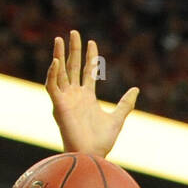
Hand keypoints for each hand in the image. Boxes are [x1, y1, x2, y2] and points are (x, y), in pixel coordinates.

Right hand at [45, 30, 138, 157]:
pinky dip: (52, 74)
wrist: (92, 155)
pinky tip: (55, 61)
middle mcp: (75, 96)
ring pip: (60, 72)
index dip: (90, 57)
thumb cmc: (102, 142)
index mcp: (87, 97)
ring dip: (58, 55)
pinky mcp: (58, 106)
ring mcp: (66, 100)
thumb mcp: (117, 119)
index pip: (87, 71)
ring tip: (58, 39)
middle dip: (73, 50)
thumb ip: (125, 104)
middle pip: (73, 67)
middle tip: (73, 32)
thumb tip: (136, 89)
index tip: (92, 41)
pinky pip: (52, 86)